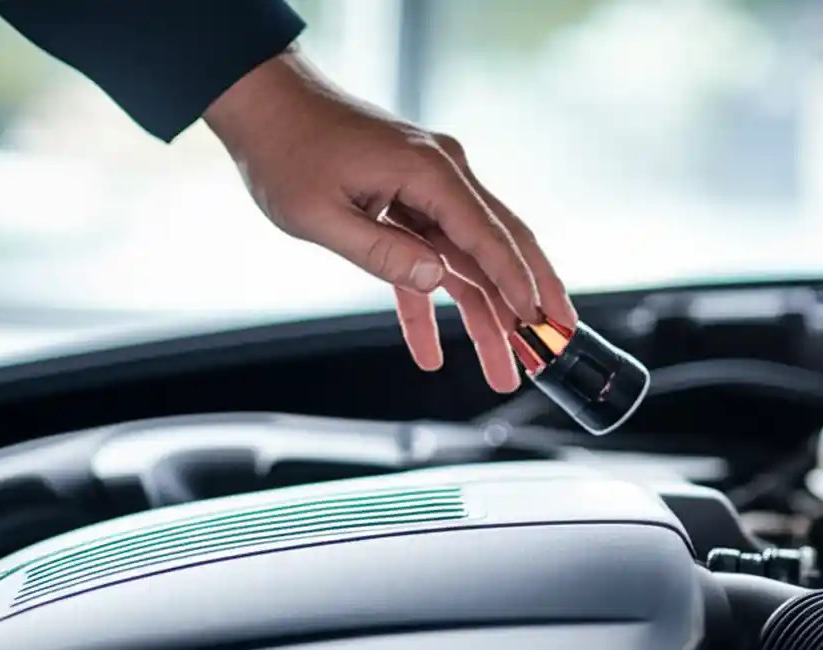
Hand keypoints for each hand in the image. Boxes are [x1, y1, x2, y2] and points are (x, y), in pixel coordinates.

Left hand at [203, 45, 576, 392]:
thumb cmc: (286, 151)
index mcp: (427, 171)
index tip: (541, 322)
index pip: (487, 236)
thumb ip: (381, 252)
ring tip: (504, 370)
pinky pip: (431, 259)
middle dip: (531, 298)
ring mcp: (428, 187)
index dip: (517, 283)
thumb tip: (436, 279)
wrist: (265, 106)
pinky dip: (430, 304)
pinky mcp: (410, 201)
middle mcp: (441, 174)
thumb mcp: (320, 214)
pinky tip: (429, 351)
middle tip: (556, 343)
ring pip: (471, 261)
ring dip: (487, 315)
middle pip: (501, 245)